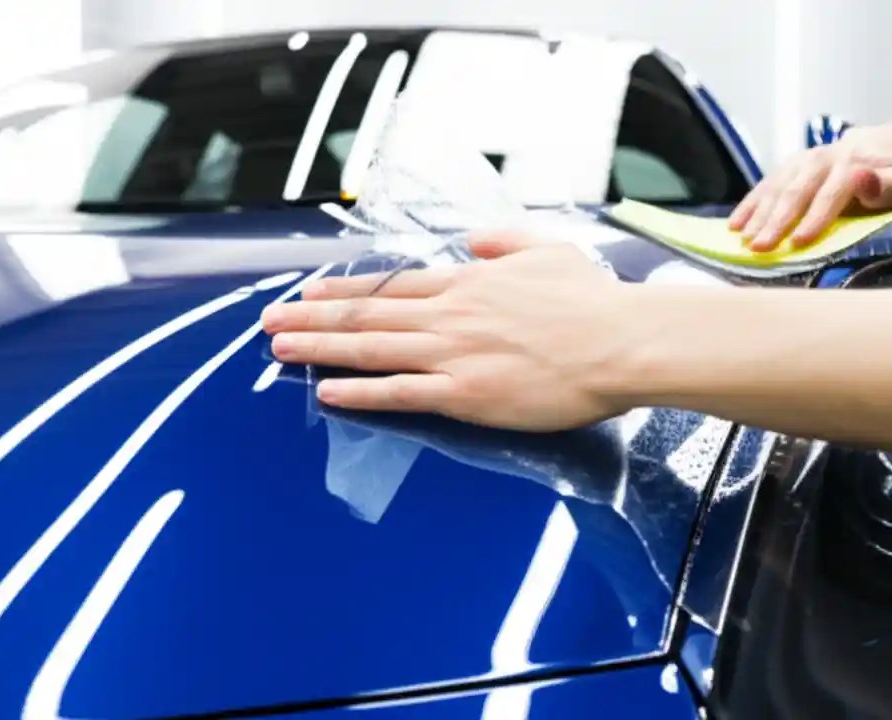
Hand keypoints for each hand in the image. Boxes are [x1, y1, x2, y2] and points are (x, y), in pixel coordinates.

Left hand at [261, 233, 642, 430]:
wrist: (620, 343)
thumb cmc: (593, 301)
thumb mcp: (549, 251)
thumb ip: (505, 243)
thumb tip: (474, 242)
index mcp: (468, 282)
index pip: (392, 284)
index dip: (345, 290)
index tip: (310, 293)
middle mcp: (449, 315)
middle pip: (368, 313)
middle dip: (313, 318)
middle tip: (271, 321)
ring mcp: (452, 354)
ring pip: (371, 348)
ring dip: (320, 349)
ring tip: (280, 350)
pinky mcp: (465, 394)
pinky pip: (399, 392)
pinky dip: (359, 392)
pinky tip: (327, 392)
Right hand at [729, 126, 891, 250]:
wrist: (880, 147)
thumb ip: (886, 186)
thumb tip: (863, 181)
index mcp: (850, 164)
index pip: (829, 194)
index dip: (814, 219)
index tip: (798, 242)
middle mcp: (820, 159)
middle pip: (795, 192)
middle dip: (775, 222)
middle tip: (759, 247)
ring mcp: (800, 161)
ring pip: (775, 188)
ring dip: (757, 215)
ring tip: (742, 240)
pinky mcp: (787, 167)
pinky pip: (764, 185)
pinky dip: (747, 205)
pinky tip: (733, 225)